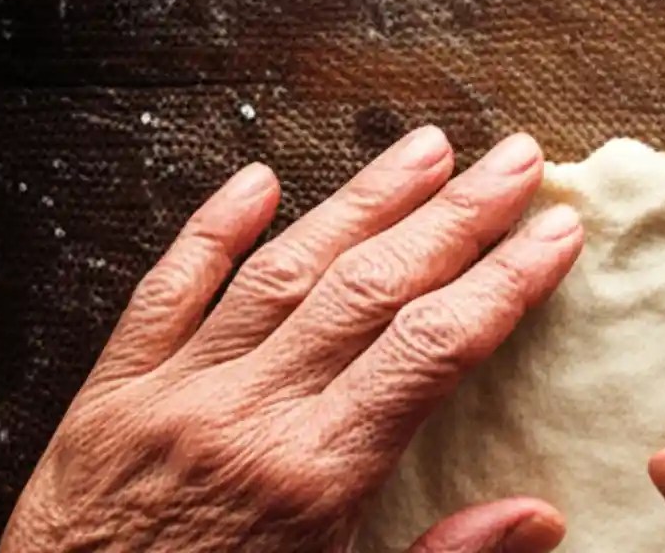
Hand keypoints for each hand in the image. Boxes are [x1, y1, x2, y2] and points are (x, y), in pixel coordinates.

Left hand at [1, 128, 583, 552]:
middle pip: (371, 288)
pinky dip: (210, 231)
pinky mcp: (111, 393)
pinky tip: (257, 181)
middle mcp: (247, 416)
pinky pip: (163, 292)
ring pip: (283, 270)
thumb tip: (540, 519)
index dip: (504, 281)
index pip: (432, 348)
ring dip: (363, 201)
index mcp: (315, 476)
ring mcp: (173, 393)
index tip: (553, 232)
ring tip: (423, 149)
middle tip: (513, 161)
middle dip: (455, 216)